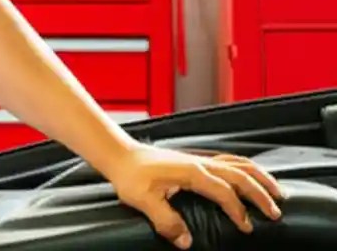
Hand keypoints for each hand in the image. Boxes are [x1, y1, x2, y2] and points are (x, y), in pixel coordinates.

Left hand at [102, 142, 284, 248]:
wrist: (120, 155)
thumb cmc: (130, 175)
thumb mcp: (143, 200)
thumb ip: (165, 221)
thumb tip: (187, 242)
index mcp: (191, 172)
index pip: (224, 192)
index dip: (237, 210)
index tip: (247, 228)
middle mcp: (200, 163)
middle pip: (240, 175)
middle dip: (260, 194)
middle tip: (275, 213)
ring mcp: (200, 160)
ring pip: (239, 164)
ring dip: (260, 177)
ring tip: (277, 192)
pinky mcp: (196, 160)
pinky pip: (230, 161)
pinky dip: (247, 169)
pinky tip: (252, 177)